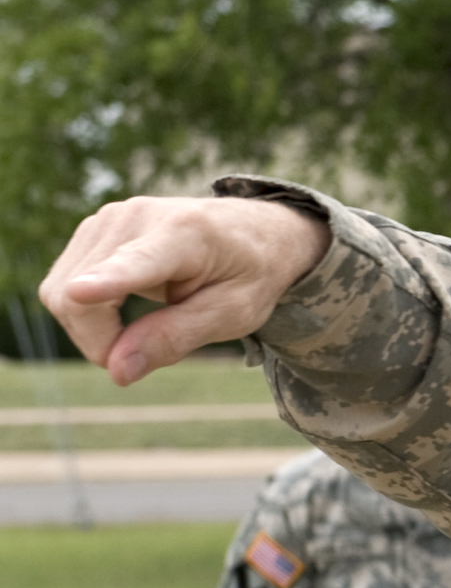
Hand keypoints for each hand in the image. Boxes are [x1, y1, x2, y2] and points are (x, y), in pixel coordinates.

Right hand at [39, 195, 330, 384]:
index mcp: (185, 234)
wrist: (254, 230)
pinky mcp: (91, 229)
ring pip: (60, 293)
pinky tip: (124, 309)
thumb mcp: (232, 314)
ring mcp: (106, 219)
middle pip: (79, 295)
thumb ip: (174, 338)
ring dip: (92, 329)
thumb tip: (116, 370)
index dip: (106, 282)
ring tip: (145, 327)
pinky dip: (86, 312)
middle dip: (100, 342)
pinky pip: (62, 286)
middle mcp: (135, 217)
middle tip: (146, 353)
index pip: (136, 263)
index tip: (80, 294)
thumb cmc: (249, 274)